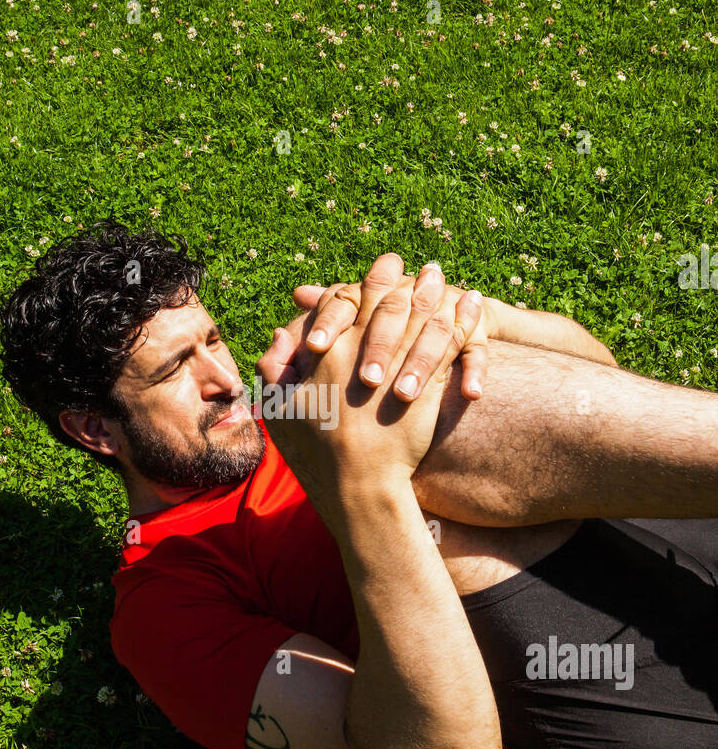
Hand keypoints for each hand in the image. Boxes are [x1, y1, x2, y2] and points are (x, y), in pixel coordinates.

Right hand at [256, 277, 485, 507]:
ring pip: (422, 317)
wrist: (358, 483)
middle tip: (425, 266)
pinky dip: (463, 321)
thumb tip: (280, 333)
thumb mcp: (281, 409)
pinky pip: (450, 343)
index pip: (351, 300)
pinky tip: (472, 306)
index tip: (385, 265)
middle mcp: (365, 350)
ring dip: (436, 294)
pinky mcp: (427, 385)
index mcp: (331, 351)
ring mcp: (399, 365)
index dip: (369, 280)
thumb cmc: (315, 452)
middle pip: (391, 301)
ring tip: (447, 278)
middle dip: (408, 280)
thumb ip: (275, 368)